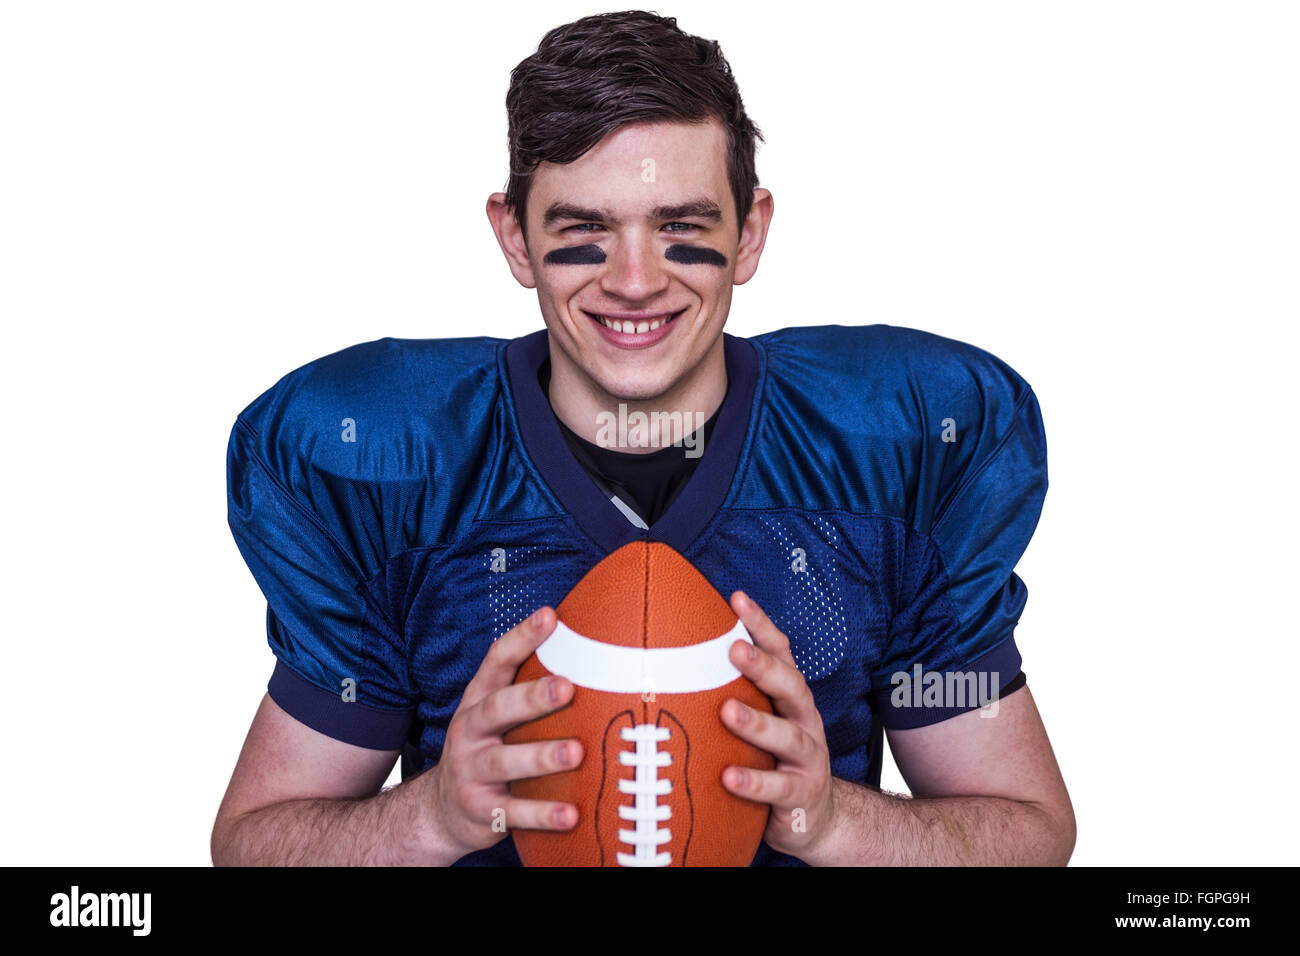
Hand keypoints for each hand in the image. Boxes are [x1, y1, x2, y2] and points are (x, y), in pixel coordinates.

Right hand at [421, 607, 582, 862]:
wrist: (440, 811)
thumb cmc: (487, 750)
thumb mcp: (497, 717)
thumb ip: (531, 690)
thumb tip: (594, 652)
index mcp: (478, 701)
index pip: (496, 661)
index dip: (522, 637)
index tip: (550, 616)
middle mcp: (470, 731)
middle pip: (498, 708)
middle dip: (532, 697)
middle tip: (568, 687)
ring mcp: (471, 772)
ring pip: (505, 761)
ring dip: (541, 756)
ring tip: (576, 752)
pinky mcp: (482, 812)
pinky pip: (513, 813)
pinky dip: (542, 814)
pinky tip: (571, 814)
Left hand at [720, 591, 837, 862]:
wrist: (815, 818)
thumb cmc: (774, 759)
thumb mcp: (759, 722)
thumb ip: (729, 693)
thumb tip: (671, 657)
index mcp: (791, 698)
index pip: (780, 653)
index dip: (761, 625)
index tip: (736, 598)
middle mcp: (804, 721)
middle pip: (790, 686)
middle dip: (763, 666)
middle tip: (733, 649)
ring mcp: (807, 760)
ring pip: (788, 736)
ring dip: (758, 723)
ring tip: (727, 712)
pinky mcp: (801, 797)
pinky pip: (778, 789)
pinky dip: (754, 782)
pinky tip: (729, 777)